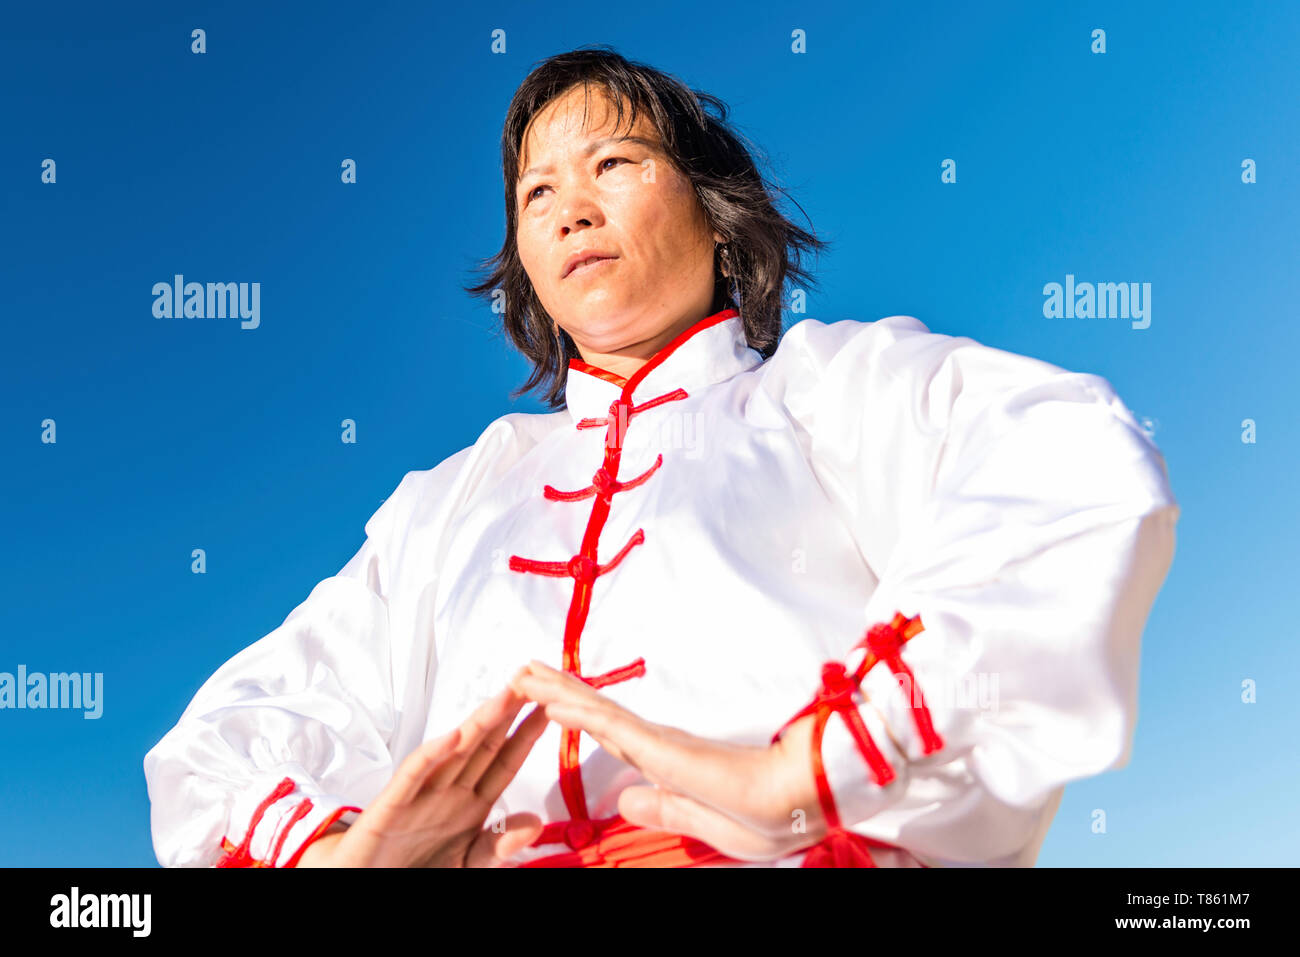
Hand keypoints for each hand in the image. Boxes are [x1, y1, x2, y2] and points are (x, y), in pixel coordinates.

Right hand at [297, 684, 548, 866]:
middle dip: (508, 711)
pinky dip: (432, 755)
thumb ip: (499, 844)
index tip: (550, 706)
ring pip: (454, 751)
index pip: (504, 761)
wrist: (358, 886)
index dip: (527, 734)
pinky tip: (453, 736)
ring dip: (480, 722)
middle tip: (531, 678)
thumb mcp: (467, 862)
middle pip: (484, 744)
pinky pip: (413, 775)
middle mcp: (447, 790)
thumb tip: (536, 821)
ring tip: (506, 696)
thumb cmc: (413, 870)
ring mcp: (420, 794)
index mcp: (469, 802)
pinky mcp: (391, 805)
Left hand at [509, 660, 828, 861]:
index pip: (612, 738)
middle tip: (522, 671)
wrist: (802, 797)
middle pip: (595, 716)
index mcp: (670, 765)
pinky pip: (611, 727)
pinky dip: (577, 711)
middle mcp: (659, 747)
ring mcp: (658, 743)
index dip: (578, 718)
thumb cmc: (772, 813)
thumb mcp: (706, 825)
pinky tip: (550, 699)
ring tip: (522, 673)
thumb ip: (666, 811)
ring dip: (555, 692)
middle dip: (555, 692)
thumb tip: (627, 802)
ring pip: (595, 713)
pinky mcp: (662, 748)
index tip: (549, 701)